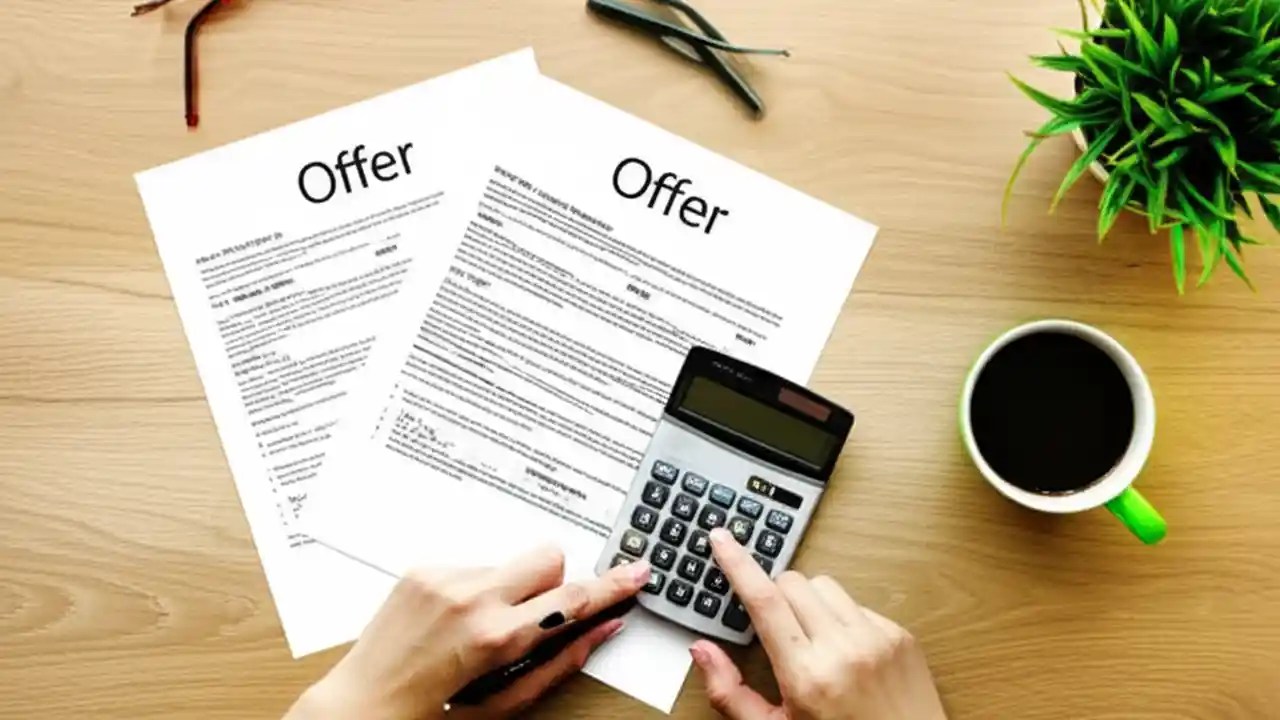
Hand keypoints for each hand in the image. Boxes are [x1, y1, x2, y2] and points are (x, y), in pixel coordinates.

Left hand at [285, 547, 649, 719]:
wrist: (356, 708)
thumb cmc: (427, 718)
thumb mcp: (502, 708)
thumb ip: (558, 665)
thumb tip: (601, 631)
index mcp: (494, 638)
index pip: (572, 600)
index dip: (611, 586)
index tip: (636, 573)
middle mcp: (470, 598)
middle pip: (548, 557)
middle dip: (555, 584)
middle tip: (535, 621)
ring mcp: (443, 578)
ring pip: (511, 563)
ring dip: (510, 591)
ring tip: (478, 633)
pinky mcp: (422, 569)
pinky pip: (475, 566)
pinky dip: (476, 591)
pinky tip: (454, 623)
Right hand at [690, 529, 945, 719]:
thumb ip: (731, 693)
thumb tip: (702, 650)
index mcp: (807, 675)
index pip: (764, 600)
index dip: (738, 564)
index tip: (722, 539)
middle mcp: (844, 649)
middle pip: (792, 583)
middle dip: (774, 594)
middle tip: (774, 627)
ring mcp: (877, 638)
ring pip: (825, 584)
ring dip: (808, 601)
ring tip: (810, 640)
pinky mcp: (900, 635)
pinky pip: (858, 604)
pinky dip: (841, 618)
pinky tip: (843, 652)